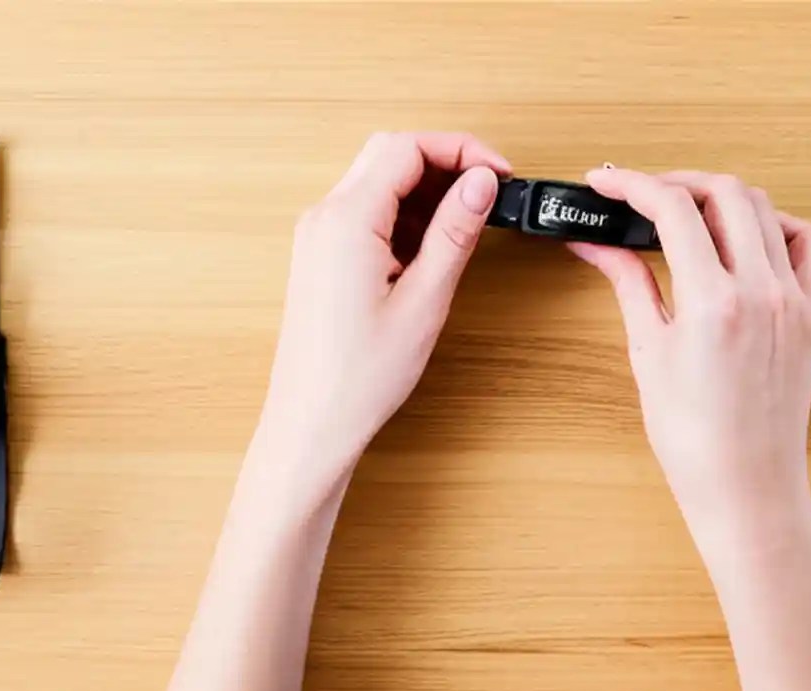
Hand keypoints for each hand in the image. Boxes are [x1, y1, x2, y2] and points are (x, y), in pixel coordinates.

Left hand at [252, 132, 509, 497]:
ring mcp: (316, 236)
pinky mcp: (319, 256)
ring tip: (464, 227)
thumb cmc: (360, 376)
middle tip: (488, 192)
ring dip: (423, 190)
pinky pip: (363, 212)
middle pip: (388, 154)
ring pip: (376, 181)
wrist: (311, 422)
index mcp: (345, 220)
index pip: (406, 148)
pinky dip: (401, 215)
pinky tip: (430, 249)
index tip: (500, 173)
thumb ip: (454, 232)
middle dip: (443, 162)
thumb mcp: (424, 299)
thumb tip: (482, 183)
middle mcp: (323, 218)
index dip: (460, 149)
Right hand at [568, 168, 810, 541]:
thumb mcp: (647, 352)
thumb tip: (596, 245)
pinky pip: (806, 241)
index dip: (632, 184)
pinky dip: (773, 223)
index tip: (606, 182)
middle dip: (675, 181)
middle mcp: (761, 291)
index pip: (672, 209)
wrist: (745, 484)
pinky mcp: (810, 312)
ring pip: (764, 209)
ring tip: (684, 213)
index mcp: (713, 302)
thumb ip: (628, 284)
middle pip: (723, 193)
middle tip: (639, 194)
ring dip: (720, 197)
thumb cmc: (693, 438)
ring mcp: (793, 299)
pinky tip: (742, 237)